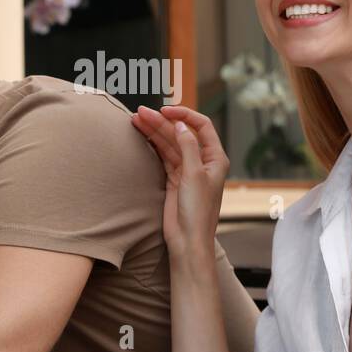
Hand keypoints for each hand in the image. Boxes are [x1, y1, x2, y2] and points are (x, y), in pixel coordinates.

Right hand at [130, 105, 228, 261]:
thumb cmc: (198, 211)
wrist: (188, 240)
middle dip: (161, 122)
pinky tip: (142, 136)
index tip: (165, 110)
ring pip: (170, 144)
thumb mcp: (194, 174)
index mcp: (215, 158)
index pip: (201, 126)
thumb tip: (180, 125)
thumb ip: (187, 147)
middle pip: (181, 134)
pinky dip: (153, 146)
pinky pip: (164, 157)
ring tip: (135, 120)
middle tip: (140, 113)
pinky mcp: (175, 179)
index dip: (184, 114)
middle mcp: (203, 161)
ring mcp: (188, 170)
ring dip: (154, 132)